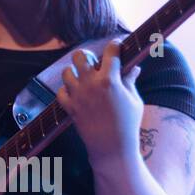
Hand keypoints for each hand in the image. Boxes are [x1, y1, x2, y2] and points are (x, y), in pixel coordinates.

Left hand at [55, 39, 142, 166]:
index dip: (115, 46)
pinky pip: (60, 92)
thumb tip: (134, 68)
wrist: (112, 149)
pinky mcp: (69, 108)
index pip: (111, 51)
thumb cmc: (128, 124)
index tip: (118, 47)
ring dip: (74, 73)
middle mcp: (91, 84)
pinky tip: (75, 94)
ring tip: (83, 79)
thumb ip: (130, 81)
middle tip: (94, 64)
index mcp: (110, 79)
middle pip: (80, 56)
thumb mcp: (134, 100)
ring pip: (66, 72)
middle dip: (87, 57)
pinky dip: (66, 91)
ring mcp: (78, 95)